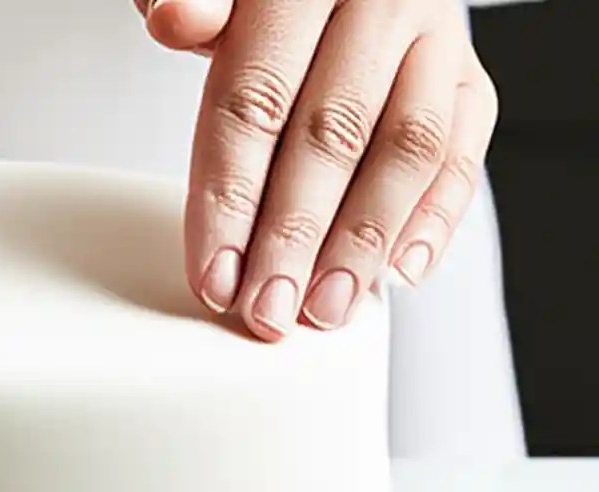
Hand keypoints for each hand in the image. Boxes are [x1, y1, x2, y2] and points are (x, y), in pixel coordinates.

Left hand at [136, 0, 497, 339]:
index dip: (230, 197)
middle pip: (333, 134)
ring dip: (363, 244)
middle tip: (267, 308)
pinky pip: (463, 151)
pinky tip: (398, 271)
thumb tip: (176, 19)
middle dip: (295, 238)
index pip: (254, 99)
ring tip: (325, 307)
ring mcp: (434, 39)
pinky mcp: (468, 76)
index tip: (213, 271)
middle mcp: (381, 0)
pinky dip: (434, 219)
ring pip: (408, 151)